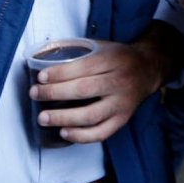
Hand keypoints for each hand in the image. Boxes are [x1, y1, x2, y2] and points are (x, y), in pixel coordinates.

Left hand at [27, 39, 162, 144]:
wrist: (148, 69)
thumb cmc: (118, 57)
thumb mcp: (102, 46)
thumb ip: (77, 50)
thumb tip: (42, 54)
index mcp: (113, 60)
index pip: (83, 67)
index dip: (60, 73)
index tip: (40, 77)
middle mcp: (119, 82)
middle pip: (84, 90)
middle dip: (55, 93)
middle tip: (35, 94)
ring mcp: (122, 104)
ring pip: (91, 115)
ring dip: (64, 118)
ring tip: (43, 118)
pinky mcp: (123, 120)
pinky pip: (101, 133)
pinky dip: (81, 136)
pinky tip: (64, 133)